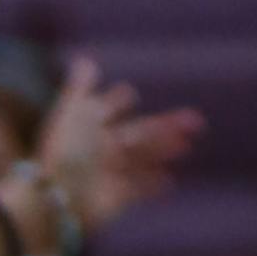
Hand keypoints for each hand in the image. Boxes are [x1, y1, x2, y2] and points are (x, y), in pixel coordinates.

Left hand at [37, 51, 202, 239]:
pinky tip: (170, 181)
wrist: (61, 194)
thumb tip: (86, 60)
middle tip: (195, 119)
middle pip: (139, 133)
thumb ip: (80, 89)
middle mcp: (102, 148)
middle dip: (165, 126)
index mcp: (91, 127)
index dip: (117, 101)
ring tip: (186, 145)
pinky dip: (154, 185)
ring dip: (165, 150)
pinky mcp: (117, 195)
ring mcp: (111, 172)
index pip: (109, 108)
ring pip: (143, 158)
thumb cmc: (65, 152)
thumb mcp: (72, 115)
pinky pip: (139, 188)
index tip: (126, 94)